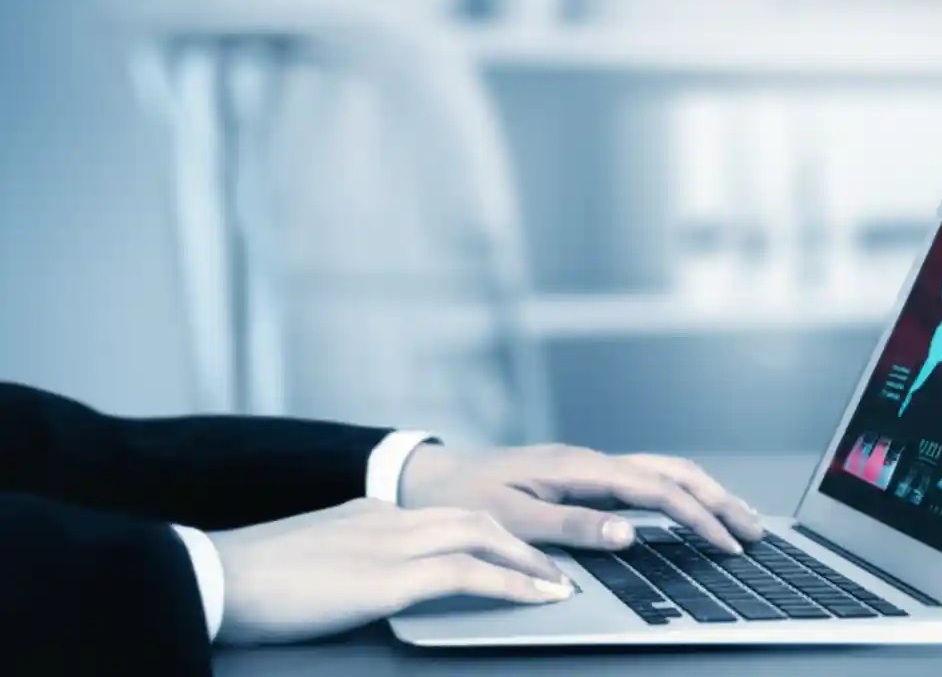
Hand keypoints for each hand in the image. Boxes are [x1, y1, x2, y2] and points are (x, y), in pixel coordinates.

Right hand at [208, 498, 573, 644]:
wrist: (214, 577)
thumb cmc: (249, 582)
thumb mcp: (311, 563)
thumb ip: (347, 564)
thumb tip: (364, 585)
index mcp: (367, 514)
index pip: (442, 515)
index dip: (486, 532)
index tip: (510, 550)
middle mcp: (386, 518)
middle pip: (474, 516)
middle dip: (519, 540)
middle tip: (551, 567)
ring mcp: (390, 543)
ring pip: (482, 535)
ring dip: (527, 560)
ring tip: (557, 584)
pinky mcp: (389, 577)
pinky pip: (467, 574)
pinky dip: (509, 583)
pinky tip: (534, 598)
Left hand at [399, 444, 763, 553]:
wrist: (430, 478)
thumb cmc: (464, 498)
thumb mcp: (512, 519)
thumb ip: (571, 526)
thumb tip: (629, 532)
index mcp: (578, 467)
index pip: (656, 489)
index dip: (697, 516)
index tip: (728, 543)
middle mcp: (590, 460)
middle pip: (672, 471)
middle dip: (718, 499)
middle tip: (756, 531)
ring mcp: (588, 466)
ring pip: (662, 470)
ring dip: (704, 492)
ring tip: (739, 518)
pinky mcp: (583, 476)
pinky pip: (644, 478)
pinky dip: (679, 492)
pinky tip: (691, 508)